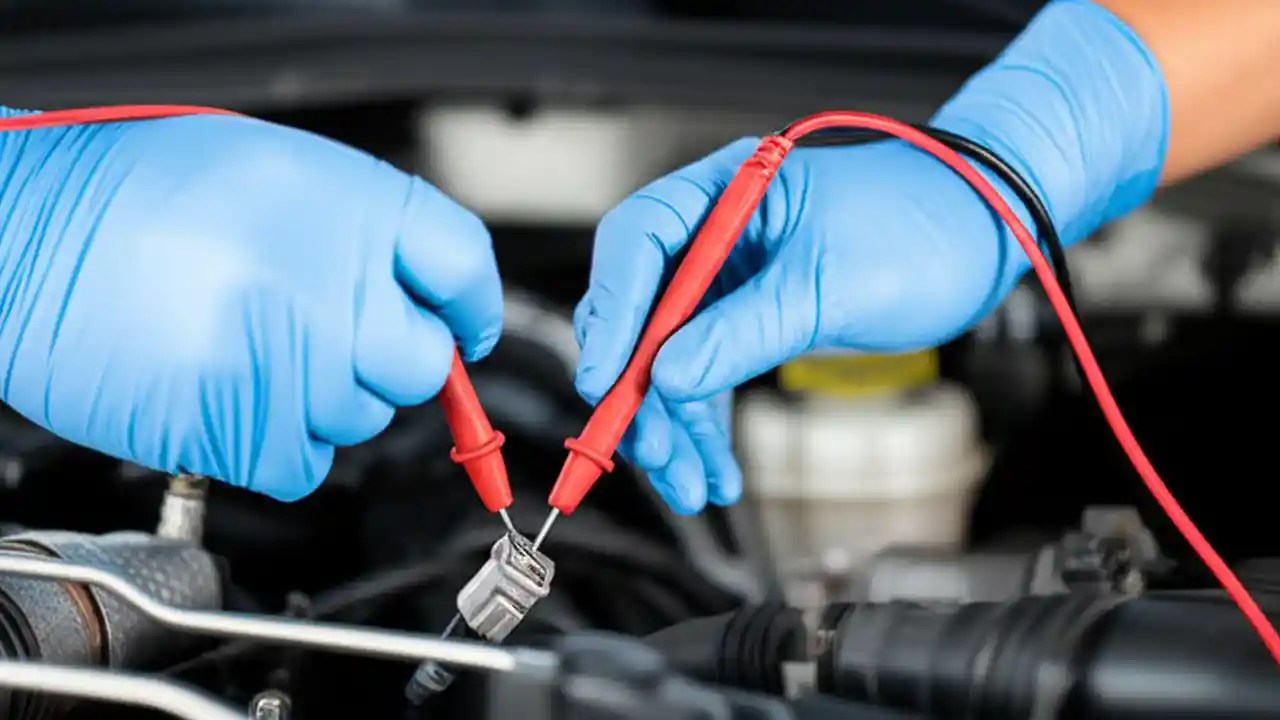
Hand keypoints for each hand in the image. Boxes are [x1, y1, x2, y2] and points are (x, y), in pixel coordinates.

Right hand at [0, 112, 500, 499]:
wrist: (25, 235)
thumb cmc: (136, 195)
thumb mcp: (274, 174)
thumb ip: (360, 235)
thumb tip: (419, 297)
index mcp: (352, 207)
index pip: (465, 266)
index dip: (468, 305)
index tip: (461, 327)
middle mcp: (334, 286)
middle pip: (422, 362)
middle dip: (387, 360)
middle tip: (326, 338)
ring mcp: (294, 364)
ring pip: (362, 418)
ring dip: (323, 399)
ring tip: (250, 351)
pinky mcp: (245, 430)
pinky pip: (306, 464)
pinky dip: (279, 446)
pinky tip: (234, 396)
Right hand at [573, 138, 1033, 514]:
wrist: (984, 237)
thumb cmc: (923, 227)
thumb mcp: (827, 285)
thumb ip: (744, 331)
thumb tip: (668, 376)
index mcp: (725, 190)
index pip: (637, 242)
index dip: (614, 314)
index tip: (606, 382)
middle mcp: (715, 231)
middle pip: (641, 311)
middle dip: (640, 390)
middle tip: (653, 452)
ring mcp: (727, 277)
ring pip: (667, 357)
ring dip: (672, 424)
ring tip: (689, 483)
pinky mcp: (746, 317)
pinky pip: (705, 374)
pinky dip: (705, 424)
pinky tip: (713, 467)